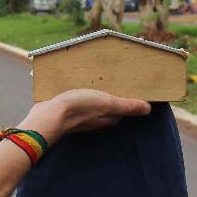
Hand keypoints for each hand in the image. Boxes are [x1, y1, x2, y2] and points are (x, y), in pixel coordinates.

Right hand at [18, 89, 150, 145]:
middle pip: (109, 106)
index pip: (123, 108)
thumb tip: (148, 109)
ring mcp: (82, 114)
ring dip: (97, 93)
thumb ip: (127, 106)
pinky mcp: (68, 109)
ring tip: (98, 78)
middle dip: (113, 94)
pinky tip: (80, 84)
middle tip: (116, 78)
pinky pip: (79, 100)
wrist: (49, 115)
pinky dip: (82, 92)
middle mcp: (97, 118)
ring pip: (94, 102)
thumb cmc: (80, 109)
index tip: (133, 86)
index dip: (129, 98)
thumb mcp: (107, 103)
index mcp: (109, 117)